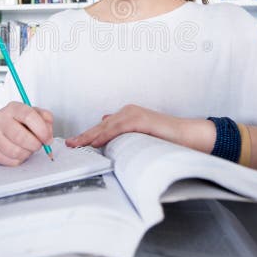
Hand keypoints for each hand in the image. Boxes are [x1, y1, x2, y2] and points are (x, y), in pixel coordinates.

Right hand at [0, 102, 53, 165]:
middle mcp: (1, 120)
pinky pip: (10, 161)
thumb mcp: (31, 112)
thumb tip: (49, 132)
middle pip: (21, 137)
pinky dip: (19, 159)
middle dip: (35, 145)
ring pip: (15, 152)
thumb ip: (44, 118)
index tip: (47, 138)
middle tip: (38, 145)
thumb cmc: (14, 121)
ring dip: (27, 153)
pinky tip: (19, 152)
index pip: (29, 116)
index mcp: (13, 108)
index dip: (42, 130)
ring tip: (28, 148)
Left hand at [65, 104, 215, 151]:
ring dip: (91, 136)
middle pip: (101, 126)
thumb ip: (125, 131)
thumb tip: (106, 123)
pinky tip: (96, 142)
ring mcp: (133, 114)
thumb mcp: (140, 136)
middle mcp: (127, 112)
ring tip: (77, 144)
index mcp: (126, 116)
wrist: (187, 135)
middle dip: (84, 136)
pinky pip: (119, 129)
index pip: (102, 127)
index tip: (74, 143)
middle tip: (69, 145)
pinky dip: (106, 135)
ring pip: (107, 127)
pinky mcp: (140, 120)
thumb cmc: (166, 139)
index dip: (88, 135)